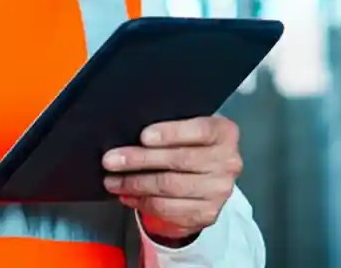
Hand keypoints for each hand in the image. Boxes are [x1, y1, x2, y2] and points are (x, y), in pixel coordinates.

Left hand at [101, 116, 242, 245]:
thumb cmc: (192, 145)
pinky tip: (127, 195)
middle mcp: (228, 163)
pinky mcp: (207, 213)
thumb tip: (130, 132)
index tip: (143, 136)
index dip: (171, 133)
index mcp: (224, 134)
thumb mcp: (188, 128)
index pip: (200, 131)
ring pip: (170, 188)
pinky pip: (167, 210)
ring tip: (113, 181)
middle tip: (112, 160)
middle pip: (179, 161)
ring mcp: (219, 191)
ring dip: (135, 184)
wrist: (209, 177)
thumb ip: (170, 127)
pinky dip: (142, 202)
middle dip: (140, 160)